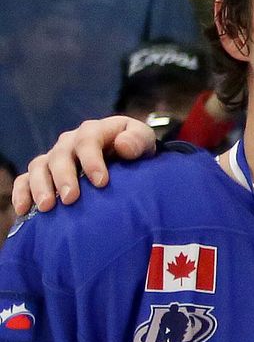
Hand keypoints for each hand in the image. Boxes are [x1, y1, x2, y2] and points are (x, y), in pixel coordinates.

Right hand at [11, 115, 156, 218]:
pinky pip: (25, 180)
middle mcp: (70, 143)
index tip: (101, 182)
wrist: (127, 159)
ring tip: (47, 207)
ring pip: (39, 167)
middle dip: (64, 177)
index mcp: (94, 131)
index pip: (88, 141)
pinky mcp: (44, 173)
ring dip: (40, 186)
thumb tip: (123, 146)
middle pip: (60, 156)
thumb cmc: (136, 150)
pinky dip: (21, 193)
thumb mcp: (143, 140)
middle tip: (70, 199)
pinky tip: (23, 210)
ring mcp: (55, 157)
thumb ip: (137, 141)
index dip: (92, 160)